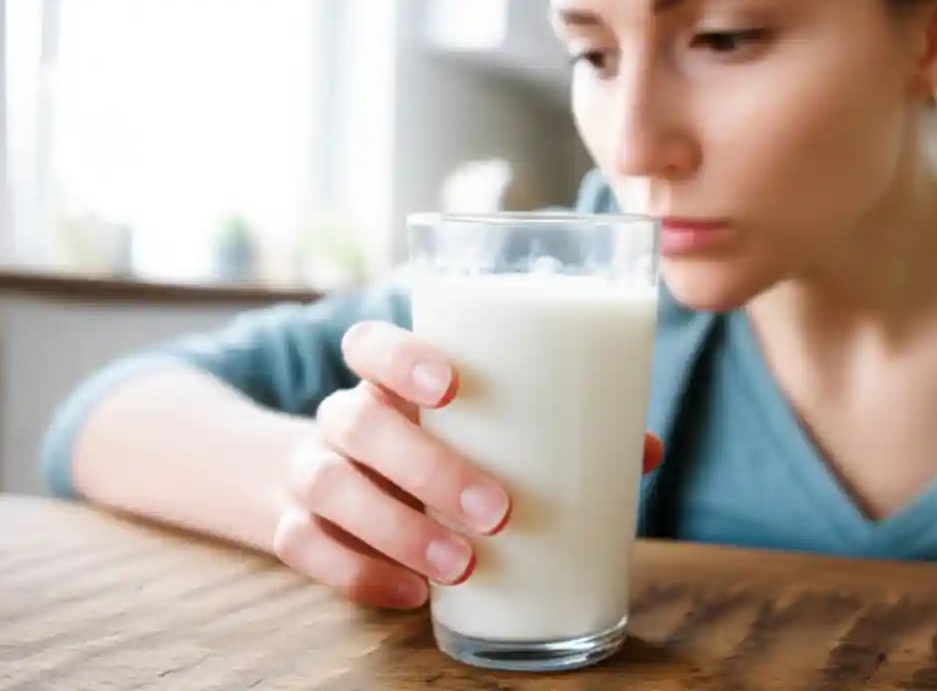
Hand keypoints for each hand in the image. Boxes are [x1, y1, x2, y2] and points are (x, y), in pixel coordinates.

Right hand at [271, 321, 663, 608]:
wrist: (328, 484)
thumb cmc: (433, 446)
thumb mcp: (478, 430)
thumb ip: (552, 431)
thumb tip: (644, 449)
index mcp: (387, 379)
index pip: (370, 343)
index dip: (402, 356)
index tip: (455, 386)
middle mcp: (342, 417)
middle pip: (358, 421)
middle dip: (428, 466)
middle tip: (498, 511)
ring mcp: (309, 470)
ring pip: (328, 485)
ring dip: (397, 529)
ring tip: (462, 565)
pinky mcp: (292, 525)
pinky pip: (303, 545)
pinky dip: (357, 574)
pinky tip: (411, 595)